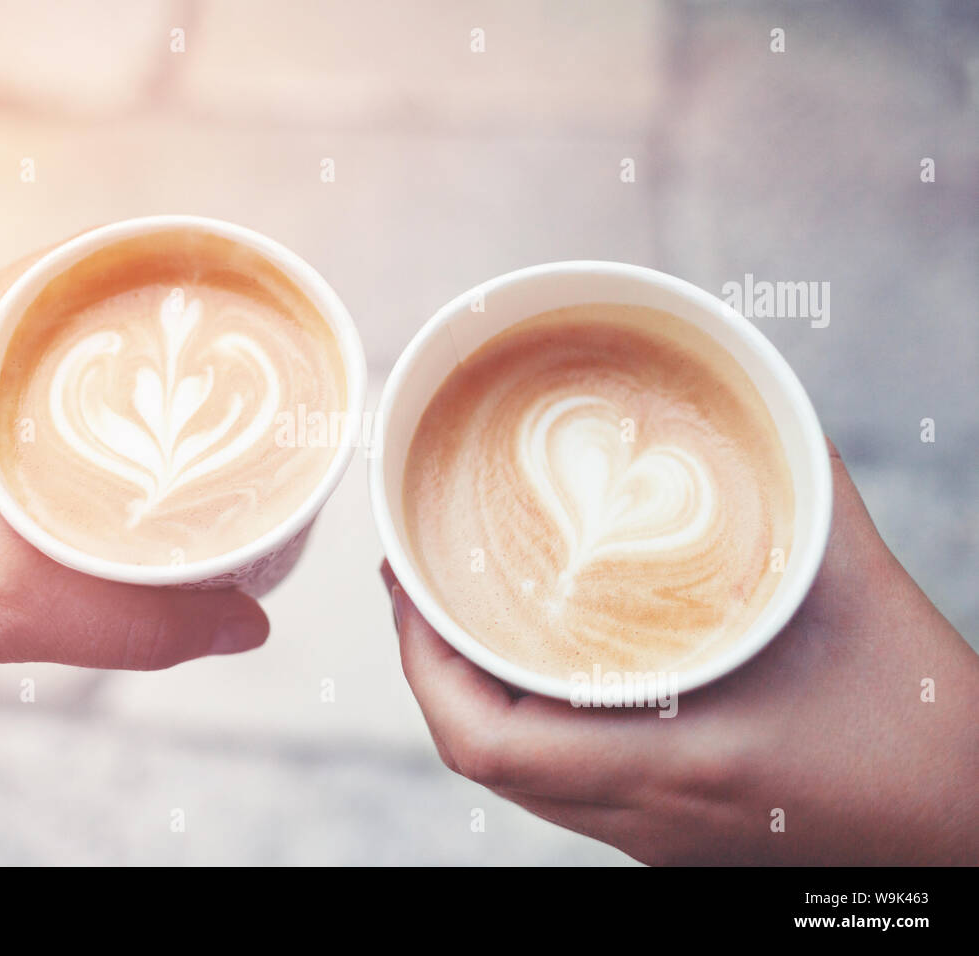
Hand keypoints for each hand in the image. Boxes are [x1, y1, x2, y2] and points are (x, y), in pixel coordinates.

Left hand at [0, 242, 268, 795]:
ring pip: (77, 357)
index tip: (260, 298)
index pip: (95, 259)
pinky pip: (56, 405)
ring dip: (146, 378)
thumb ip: (129, 623)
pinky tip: (154, 468)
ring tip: (226, 412)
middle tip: (261, 366)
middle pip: (97, 303)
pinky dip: (112, 422)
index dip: (186, 267)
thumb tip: (245, 625)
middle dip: (184, 329)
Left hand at [383, 441, 978, 864]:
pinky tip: (535, 664)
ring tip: (455, 613)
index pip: (488, 741)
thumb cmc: (924, 730)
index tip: (407, 585)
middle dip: (429, 666)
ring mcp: (651, 834)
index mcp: (671, 764)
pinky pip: (558, 780)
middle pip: (481, 759)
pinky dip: (522, 716)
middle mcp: (643, 814)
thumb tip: (755, 397)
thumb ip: (802, 488)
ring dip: (470, 692)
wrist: (970, 830)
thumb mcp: (859, 592)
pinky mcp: (669, 832)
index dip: (423, 662)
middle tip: (416, 582)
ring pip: (514, 775)